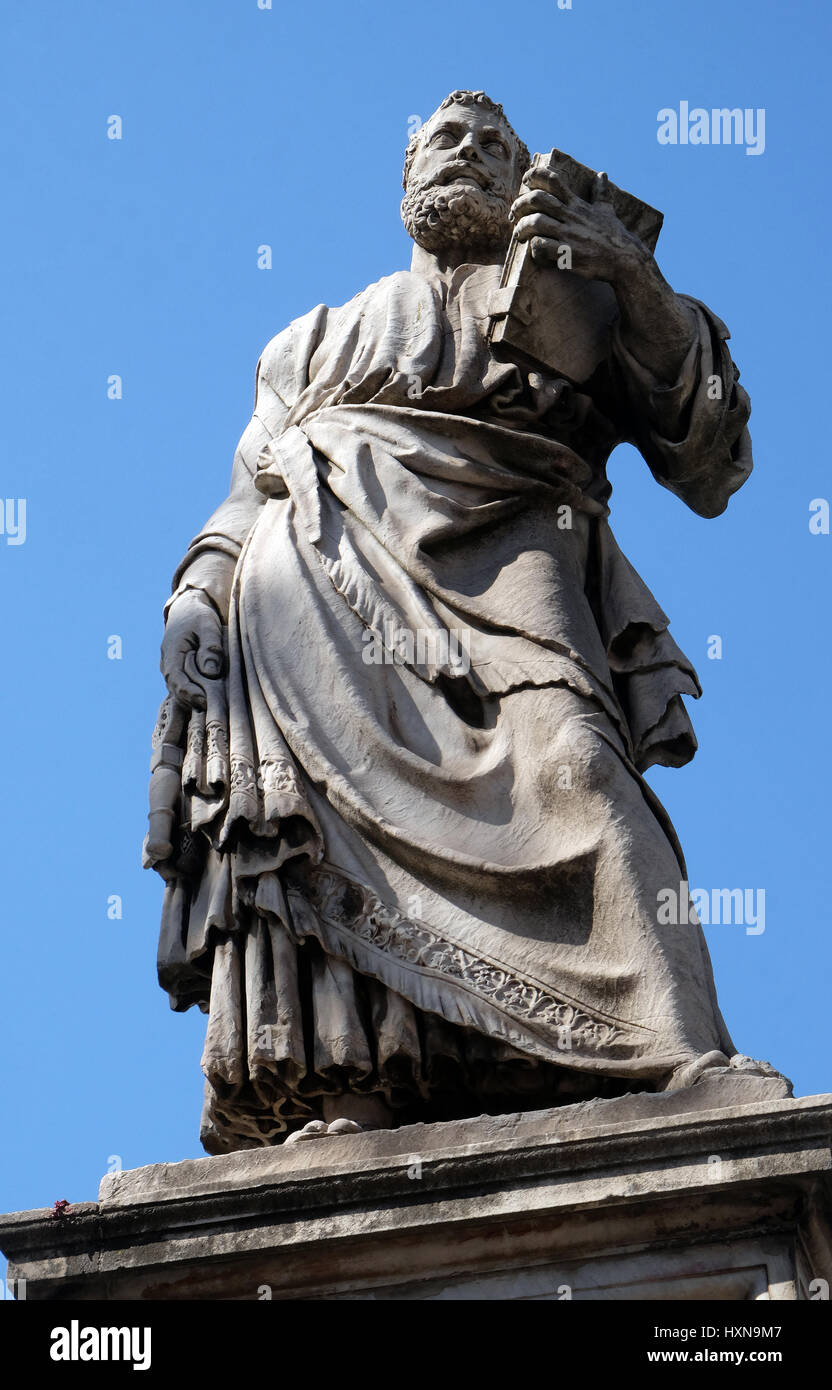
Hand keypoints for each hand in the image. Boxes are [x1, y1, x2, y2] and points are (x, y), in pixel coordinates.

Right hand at [160, 589, 224, 709]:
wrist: (186, 610)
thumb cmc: (198, 616)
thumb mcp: (207, 624)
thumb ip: (210, 646)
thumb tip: (211, 672)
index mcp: (172, 652)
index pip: (176, 680)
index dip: (190, 693)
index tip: (207, 700)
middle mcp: (168, 665)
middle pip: (177, 691)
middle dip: (194, 701)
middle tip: (216, 709)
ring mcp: (172, 670)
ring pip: (180, 692)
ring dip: (195, 700)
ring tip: (215, 706)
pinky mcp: (180, 673)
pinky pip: (185, 688)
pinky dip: (196, 695)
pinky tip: (212, 699)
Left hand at [509, 165, 648, 286]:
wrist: (625, 260)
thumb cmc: (615, 236)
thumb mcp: (607, 210)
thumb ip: (600, 193)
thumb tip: (602, 175)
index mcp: (577, 204)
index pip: (553, 181)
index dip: (535, 176)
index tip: (525, 180)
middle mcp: (571, 216)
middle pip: (538, 199)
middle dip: (520, 204)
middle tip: (514, 213)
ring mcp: (569, 235)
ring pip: (536, 222)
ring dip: (522, 227)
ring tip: (518, 234)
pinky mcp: (567, 254)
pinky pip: (542, 246)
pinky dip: (533, 247)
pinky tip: (533, 250)